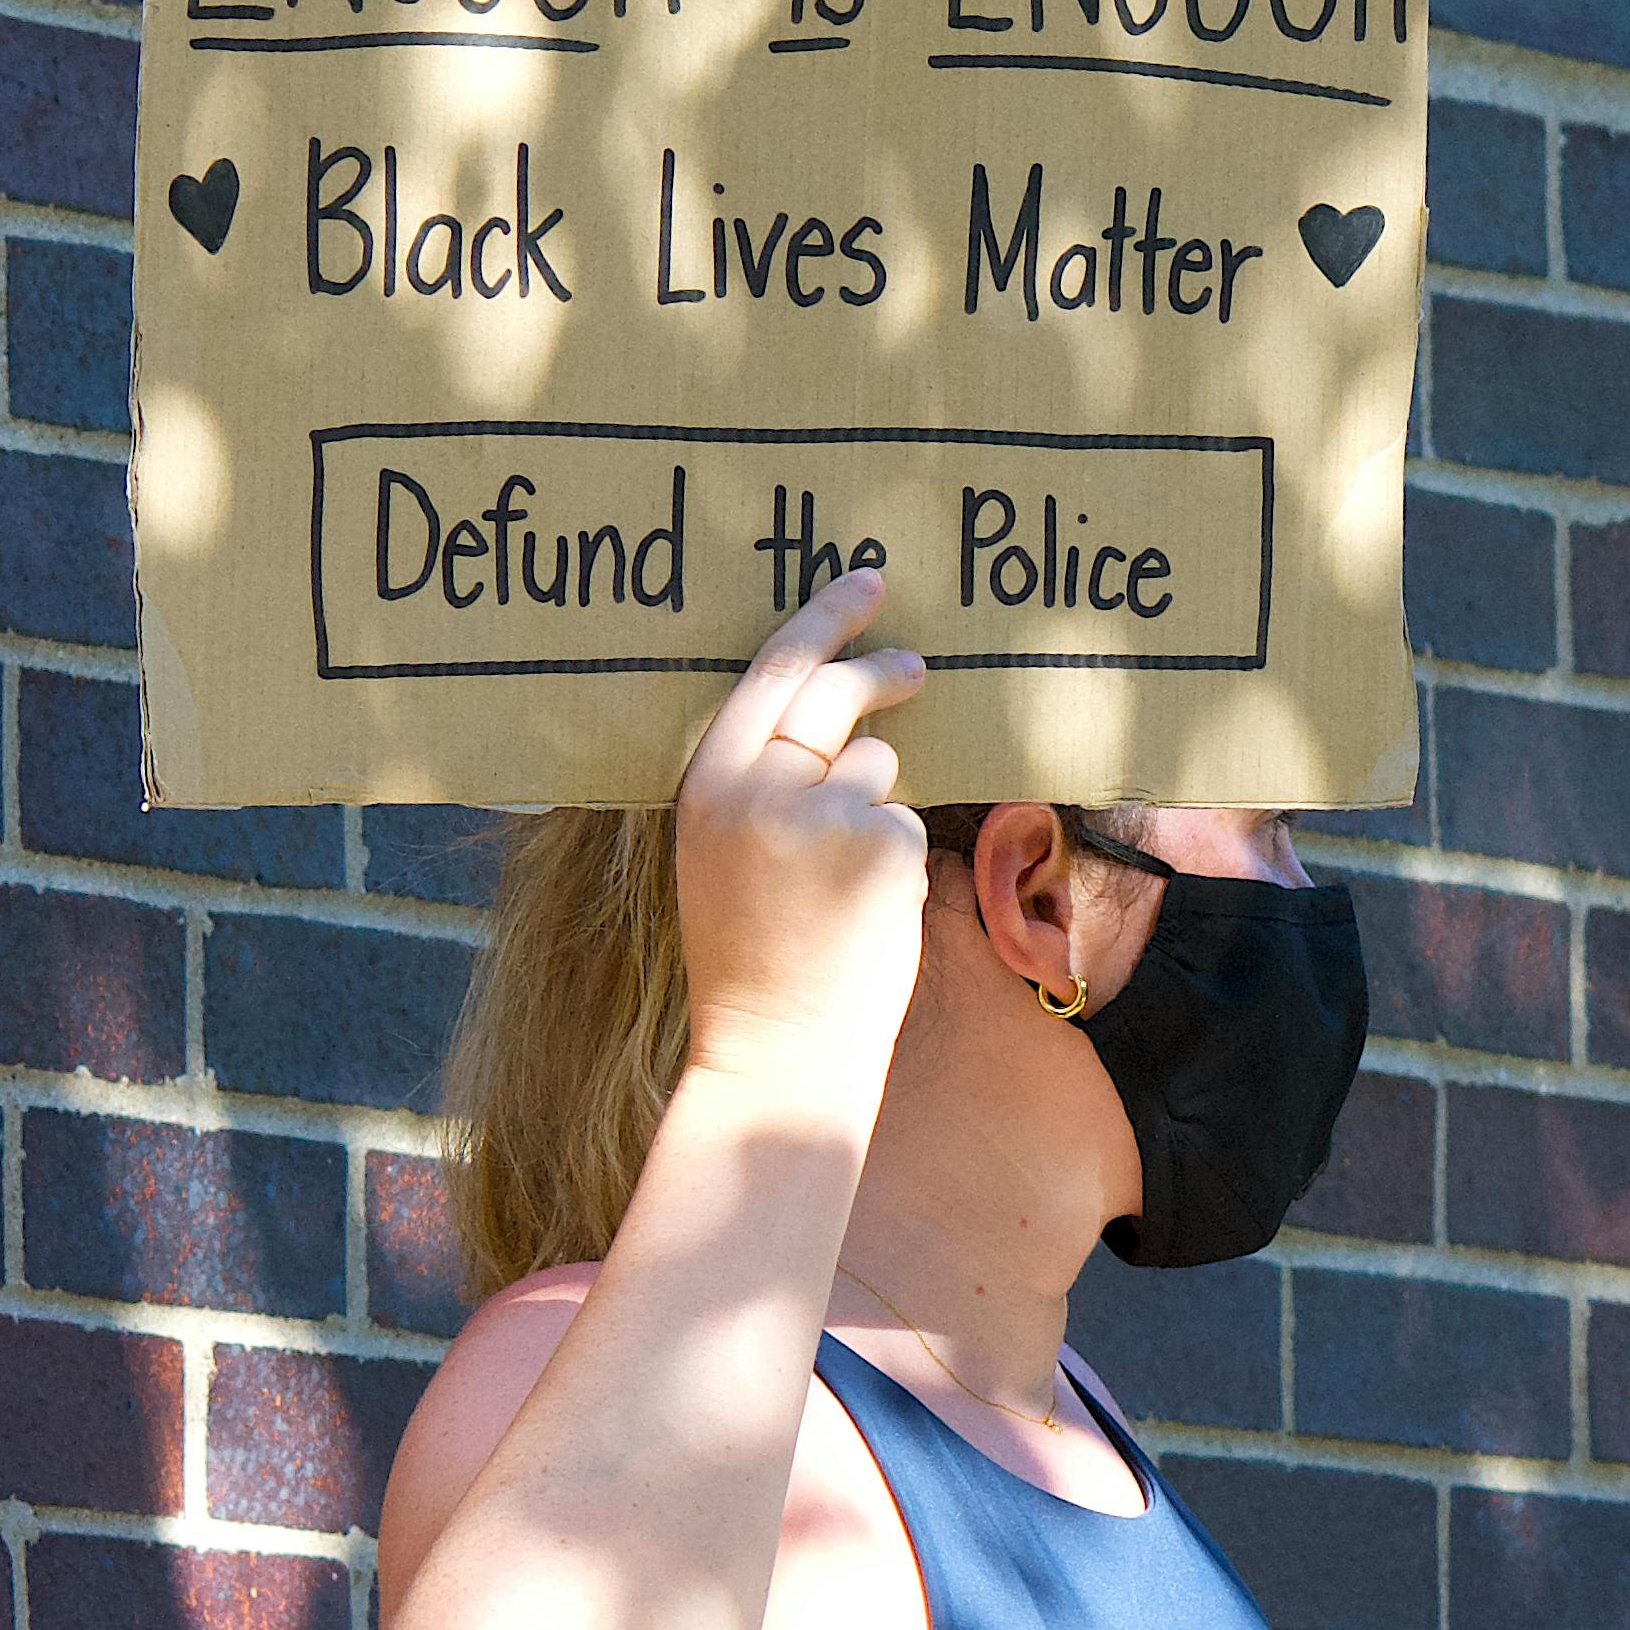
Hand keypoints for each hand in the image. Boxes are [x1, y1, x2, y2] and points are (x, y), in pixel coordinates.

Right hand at [670, 565, 932, 1091]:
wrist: (777, 1046)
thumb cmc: (754, 955)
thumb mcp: (725, 852)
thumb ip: (760, 782)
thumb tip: (832, 725)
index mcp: (709, 780)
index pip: (772, 671)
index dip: (824, 619)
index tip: (866, 582)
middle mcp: (761, 785)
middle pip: (835, 691)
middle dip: (883, 666)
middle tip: (919, 663)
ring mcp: (825, 813)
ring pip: (881, 768)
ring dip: (877, 806)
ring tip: (837, 884)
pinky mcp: (882, 848)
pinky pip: (904, 824)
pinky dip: (895, 857)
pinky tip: (864, 910)